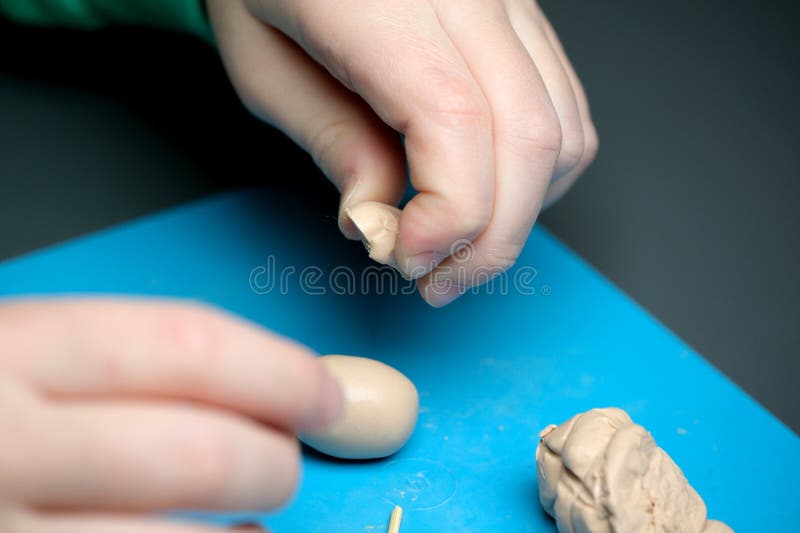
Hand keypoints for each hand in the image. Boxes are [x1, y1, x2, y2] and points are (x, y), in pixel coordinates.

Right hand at [0, 298, 341, 531]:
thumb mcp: (22, 355)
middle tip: (287, 461)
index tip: (326, 395)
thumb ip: (126, 367)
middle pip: (196, 457)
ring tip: (254, 522)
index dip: (280, 373)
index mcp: (11, 352)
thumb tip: (265, 393)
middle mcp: (0, 445)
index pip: (187, 348)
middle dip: (273, 464)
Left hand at [207, 0, 596, 305]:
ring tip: (459, 242)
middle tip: (438, 280)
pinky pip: (564, 108)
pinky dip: (537, 173)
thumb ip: (330, 141)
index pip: (458, 124)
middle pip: (528, 140)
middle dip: (491, 239)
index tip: (407, 258)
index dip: (448, 217)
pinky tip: (488, 192)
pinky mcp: (522, 16)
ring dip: (519, 213)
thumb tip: (379, 218)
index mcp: (385, 3)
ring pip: (562, 131)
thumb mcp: (263, 65)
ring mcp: (507, 1)